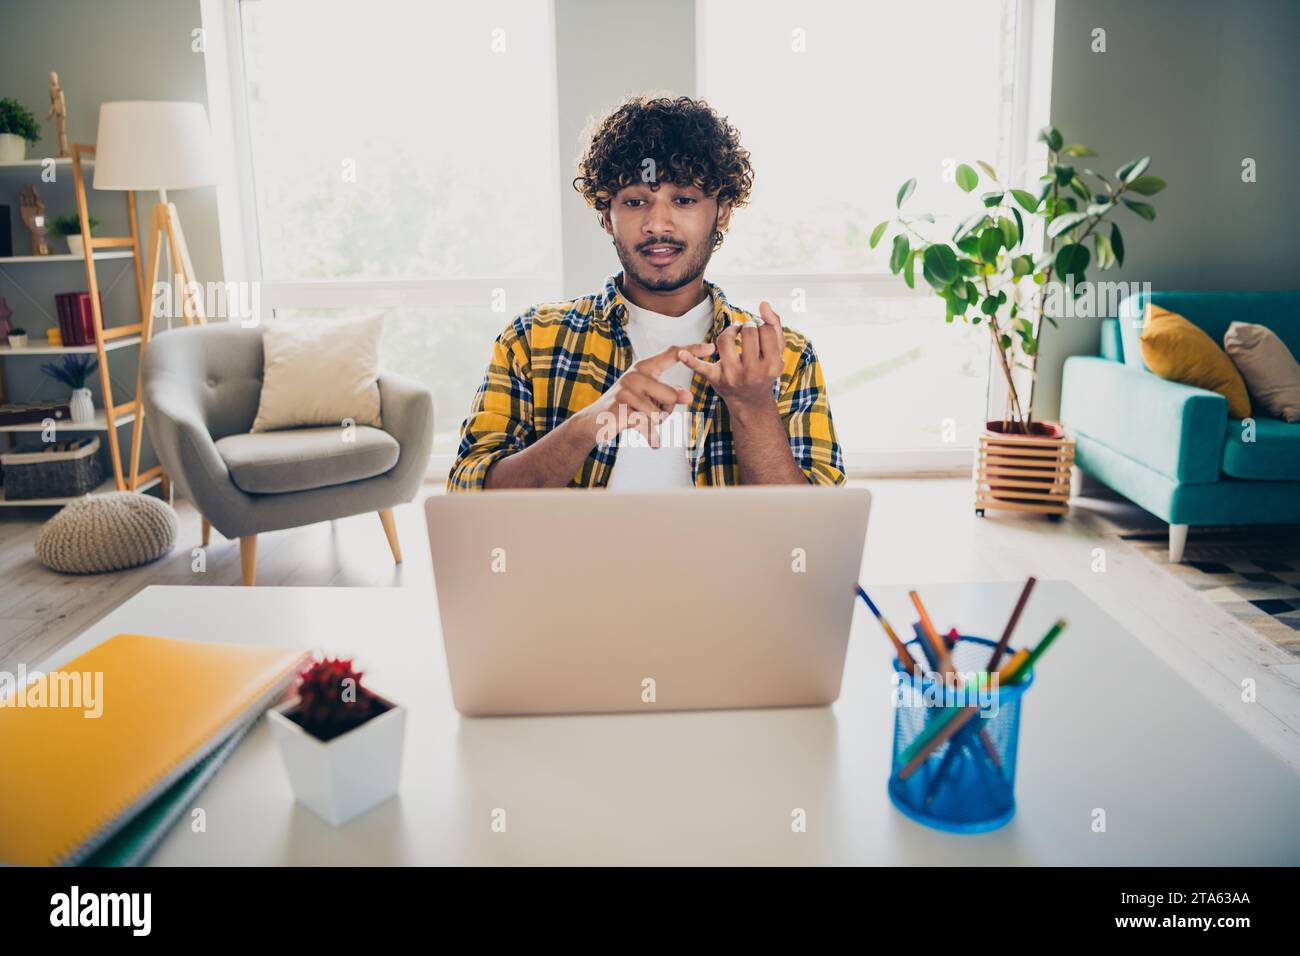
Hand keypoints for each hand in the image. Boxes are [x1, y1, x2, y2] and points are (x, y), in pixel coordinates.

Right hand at [575, 342, 713, 447]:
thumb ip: (670, 395)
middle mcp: (635, 374)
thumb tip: (688, 396)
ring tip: (641, 421)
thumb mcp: (651, 400)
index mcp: (645, 367)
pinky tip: (653, 444)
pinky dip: (651, 437)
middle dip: (666, 411)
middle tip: (650, 413)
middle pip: (671, 396)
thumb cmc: (628, 408)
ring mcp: (625, 389)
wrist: (595, 422)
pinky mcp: (619, 406)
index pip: (671, 354)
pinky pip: (646, 424)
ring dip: (655, 424)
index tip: (711, 348)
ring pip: (659, 414)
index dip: (691, 350)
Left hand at [677, 301, 784, 412]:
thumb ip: (775, 326)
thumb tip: (763, 304)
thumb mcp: (777, 352)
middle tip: (747, 331)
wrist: (751, 401)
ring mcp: (733, 376)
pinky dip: (691, 361)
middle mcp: (753, 372)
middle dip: (747, 326)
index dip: (761, 325)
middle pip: (748, 332)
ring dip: (729, 331)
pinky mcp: (716, 379)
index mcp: (772, 365)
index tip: (760, 331)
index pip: (765, 330)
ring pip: (725, 340)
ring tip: (734, 333)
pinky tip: (682, 354)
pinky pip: (701, 368)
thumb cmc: (765, 370)